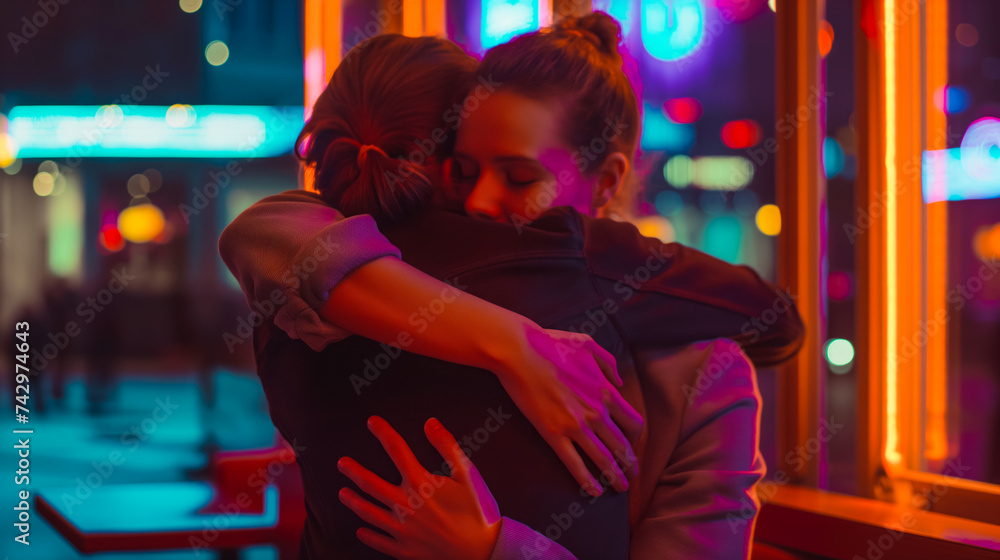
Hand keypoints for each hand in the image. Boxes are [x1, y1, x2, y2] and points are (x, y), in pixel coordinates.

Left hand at [338, 416, 501, 559]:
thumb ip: (447, 446)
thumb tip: (430, 423)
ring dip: (353, 501)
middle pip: (371, 483)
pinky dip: (367, 535)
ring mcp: (402, 530)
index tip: (372, 422)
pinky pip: (378, 541)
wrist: (484, 553)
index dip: (382, 432)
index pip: (396, 450)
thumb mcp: (469, 474)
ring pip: (368, 512)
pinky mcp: (404, 551)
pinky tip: (360, 530)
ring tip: (342, 493)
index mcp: (421, 483)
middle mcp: (405, 505)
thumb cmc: (479, 512)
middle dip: (354, 471)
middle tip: (341, 463)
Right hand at [493, 327, 642, 496]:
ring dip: (615, 477)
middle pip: (622, 446)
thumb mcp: (588, 345)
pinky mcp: (554, 434)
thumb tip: (619, 382)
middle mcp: (596, 413)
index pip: (633, 423)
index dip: (635, 437)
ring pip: (603, 459)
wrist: (520, 352)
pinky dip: (587, 481)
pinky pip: (575, 464)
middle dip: (630, 463)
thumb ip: (609, 364)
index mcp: (606, 392)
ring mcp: (576, 426)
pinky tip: (593, 491)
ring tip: (620, 488)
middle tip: (632, 474)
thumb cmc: (552, 345)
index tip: (631, 444)